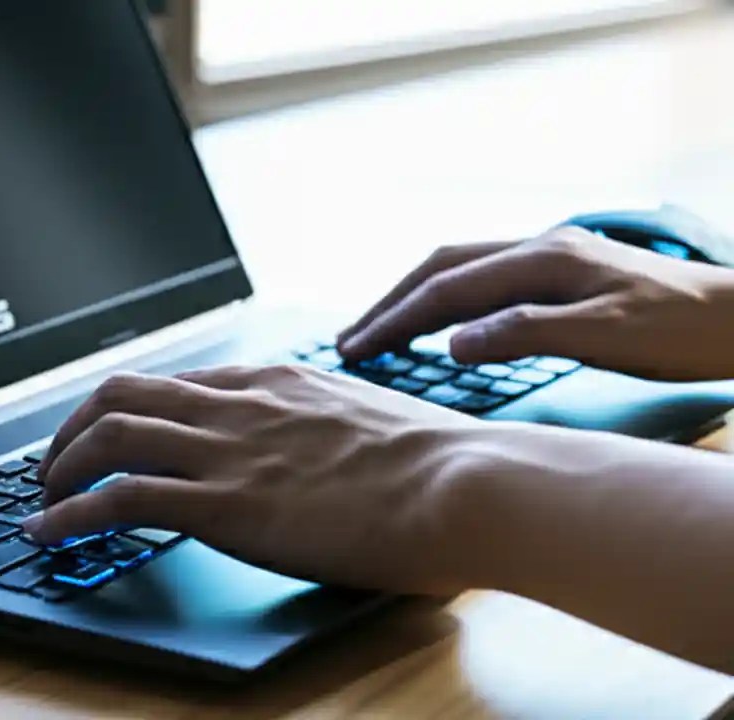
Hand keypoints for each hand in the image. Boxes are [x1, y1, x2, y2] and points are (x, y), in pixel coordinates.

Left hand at [28, 367, 485, 594]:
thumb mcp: (367, 421)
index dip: (128, 410)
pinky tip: (49, 532)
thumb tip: (319, 449)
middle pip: (121, 393)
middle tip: (57, 462)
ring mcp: (227, 450)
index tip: (111, 437)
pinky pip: (119, 499)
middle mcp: (238, 404)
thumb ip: (323, 424)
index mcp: (273, 381)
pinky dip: (70, 514)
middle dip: (74, 427)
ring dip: (59, 465)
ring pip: (108, 434)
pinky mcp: (224, 503)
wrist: (464, 484)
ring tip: (42, 497)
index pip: (175, 383)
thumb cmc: (439, 463)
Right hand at [336, 226, 733, 381]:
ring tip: (377, 332)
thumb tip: (452, 342)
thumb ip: (526, 333)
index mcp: (545, 259)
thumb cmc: (684, 332)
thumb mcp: (608, 336)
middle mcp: (540, 248)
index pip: (449, 288)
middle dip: (390, 303)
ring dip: (413, 299)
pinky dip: (444, 301)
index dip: (397, 319)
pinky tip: (436, 324)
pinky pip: (481, 281)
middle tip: (349, 341)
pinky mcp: (560, 274)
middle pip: (442, 267)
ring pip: (459, 270)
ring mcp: (550, 258)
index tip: (354, 349)